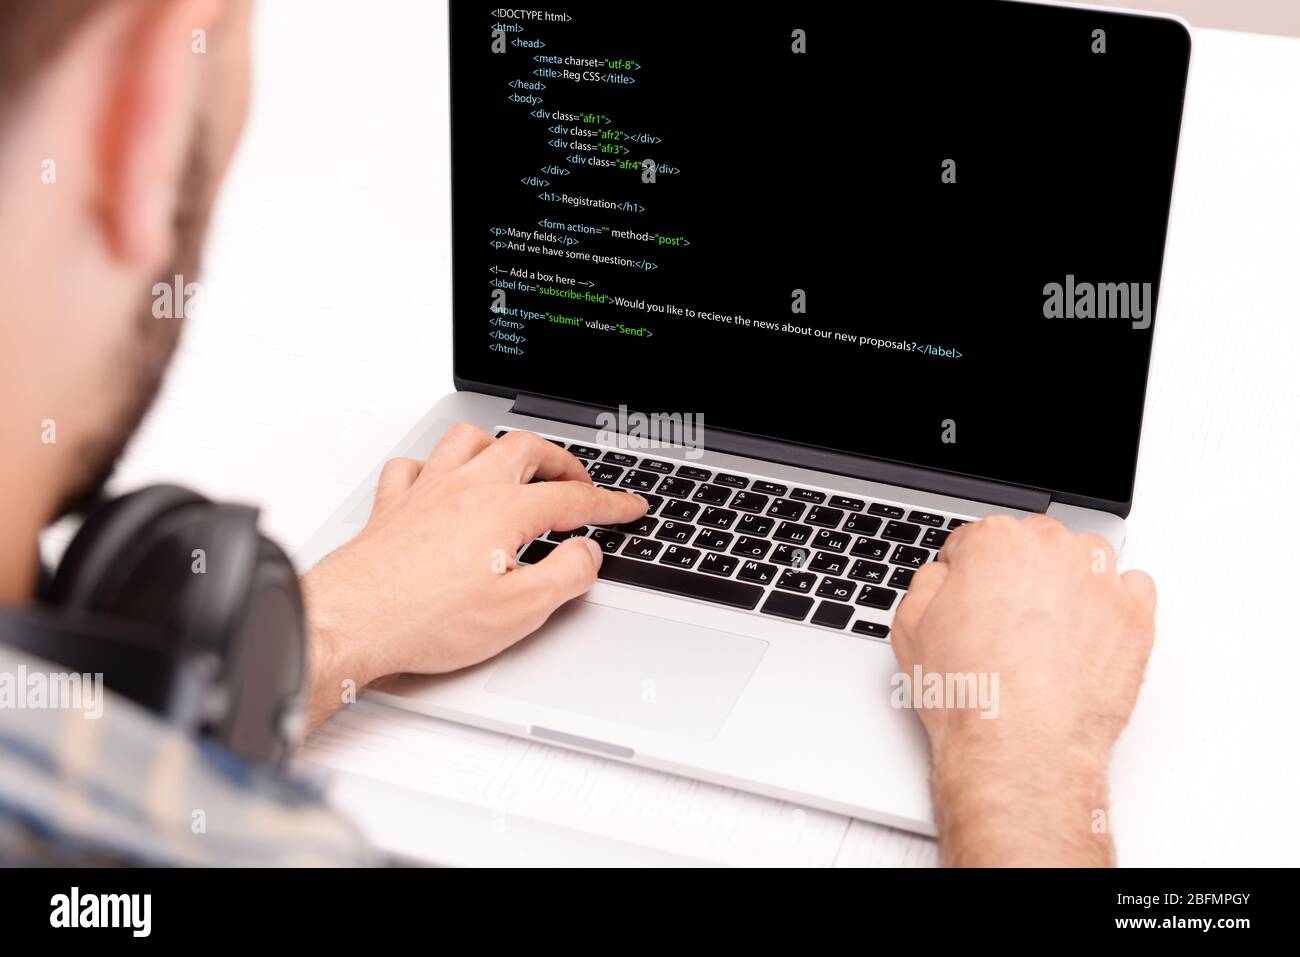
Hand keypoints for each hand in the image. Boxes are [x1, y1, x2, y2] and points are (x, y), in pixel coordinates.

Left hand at [299, 425, 646, 729]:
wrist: (353, 622)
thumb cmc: (426, 619)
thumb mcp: (519, 611)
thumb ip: (565, 576)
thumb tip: (587, 554)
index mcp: (505, 510)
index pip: (573, 497)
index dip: (609, 503)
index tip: (629, 507)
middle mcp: (467, 488)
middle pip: (525, 450)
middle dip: (561, 461)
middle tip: (579, 482)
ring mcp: (426, 491)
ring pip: (468, 440)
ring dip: (498, 446)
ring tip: (514, 465)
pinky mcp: (391, 507)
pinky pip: (412, 466)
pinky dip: (432, 466)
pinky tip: (438, 481)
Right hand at [891, 514, 1155, 865]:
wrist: (1020, 750)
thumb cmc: (970, 696)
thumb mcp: (910, 628)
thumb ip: (927, 582)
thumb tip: (944, 575)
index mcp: (994, 543)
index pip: (977, 537)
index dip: (966, 569)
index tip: (968, 592)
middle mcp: (1051, 552)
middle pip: (1035, 540)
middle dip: (1019, 569)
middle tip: (1005, 615)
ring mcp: (1099, 582)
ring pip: (1086, 556)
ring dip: (1068, 578)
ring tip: (1050, 623)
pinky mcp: (1135, 616)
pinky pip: (1132, 586)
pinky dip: (1113, 601)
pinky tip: (1089, 629)